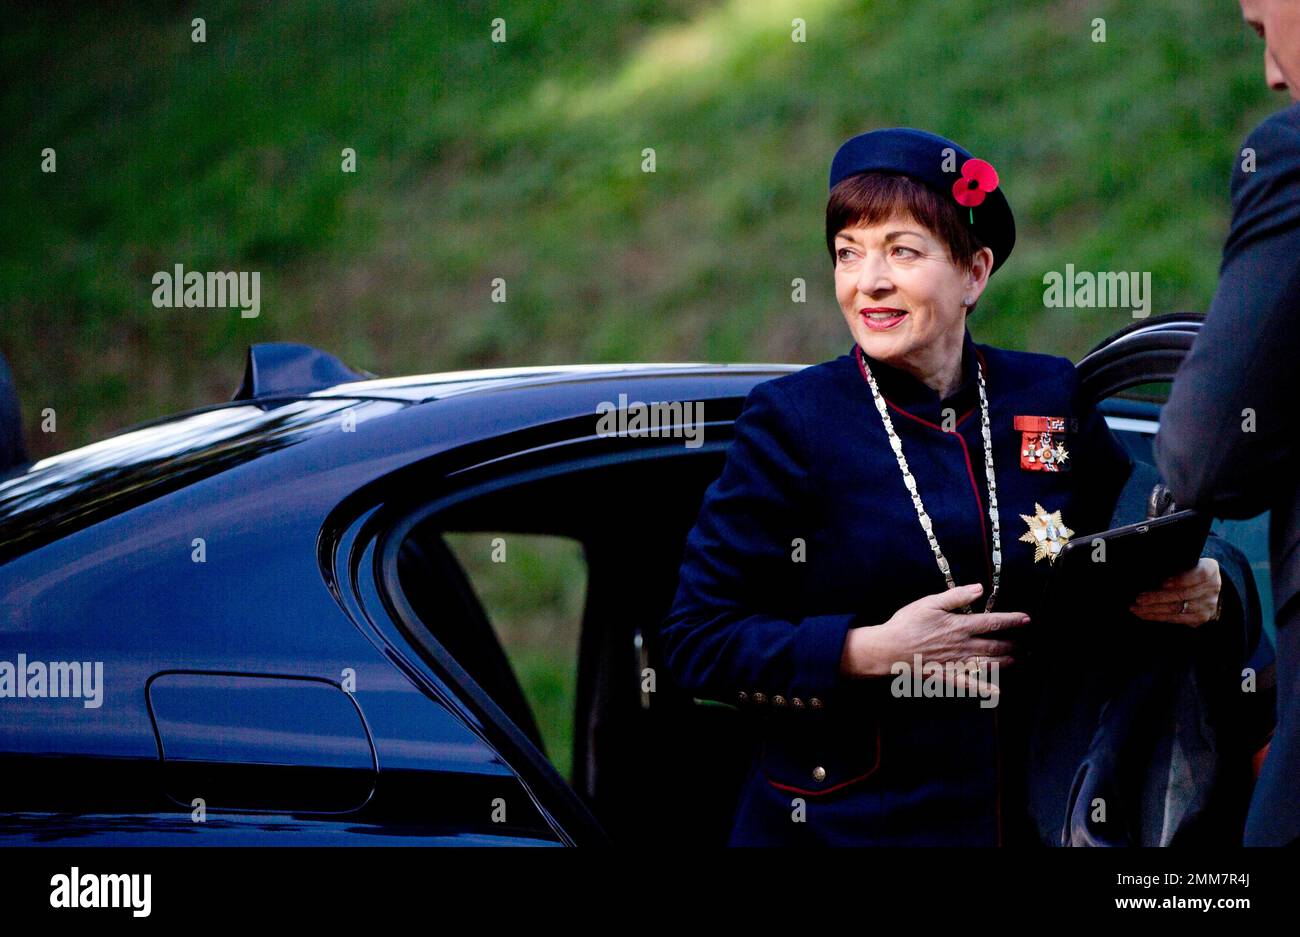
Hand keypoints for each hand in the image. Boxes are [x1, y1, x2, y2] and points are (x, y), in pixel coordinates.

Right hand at [849, 583, 1029, 689]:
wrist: (889, 650)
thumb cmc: (907, 624)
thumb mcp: (930, 603)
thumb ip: (956, 596)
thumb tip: (979, 588)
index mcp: (959, 626)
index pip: (992, 622)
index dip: (1011, 620)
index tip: (1026, 619)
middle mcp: (963, 646)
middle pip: (993, 645)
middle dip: (1011, 643)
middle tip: (1022, 643)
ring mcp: (956, 663)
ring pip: (987, 664)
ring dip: (1003, 662)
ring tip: (1014, 660)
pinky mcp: (947, 676)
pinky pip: (970, 684)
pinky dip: (984, 688)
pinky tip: (996, 692)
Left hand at [1128, 557, 1220, 626]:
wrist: (1207, 588)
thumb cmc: (1189, 571)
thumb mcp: (1187, 563)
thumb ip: (1175, 566)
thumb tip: (1150, 570)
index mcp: (1209, 570)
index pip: (1196, 575)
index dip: (1179, 580)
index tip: (1163, 583)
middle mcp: (1212, 588)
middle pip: (1182, 594)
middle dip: (1157, 597)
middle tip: (1138, 598)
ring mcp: (1207, 605)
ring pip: (1176, 608)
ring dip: (1152, 609)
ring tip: (1136, 608)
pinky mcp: (1200, 618)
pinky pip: (1176, 619)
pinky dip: (1157, 617)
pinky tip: (1144, 614)